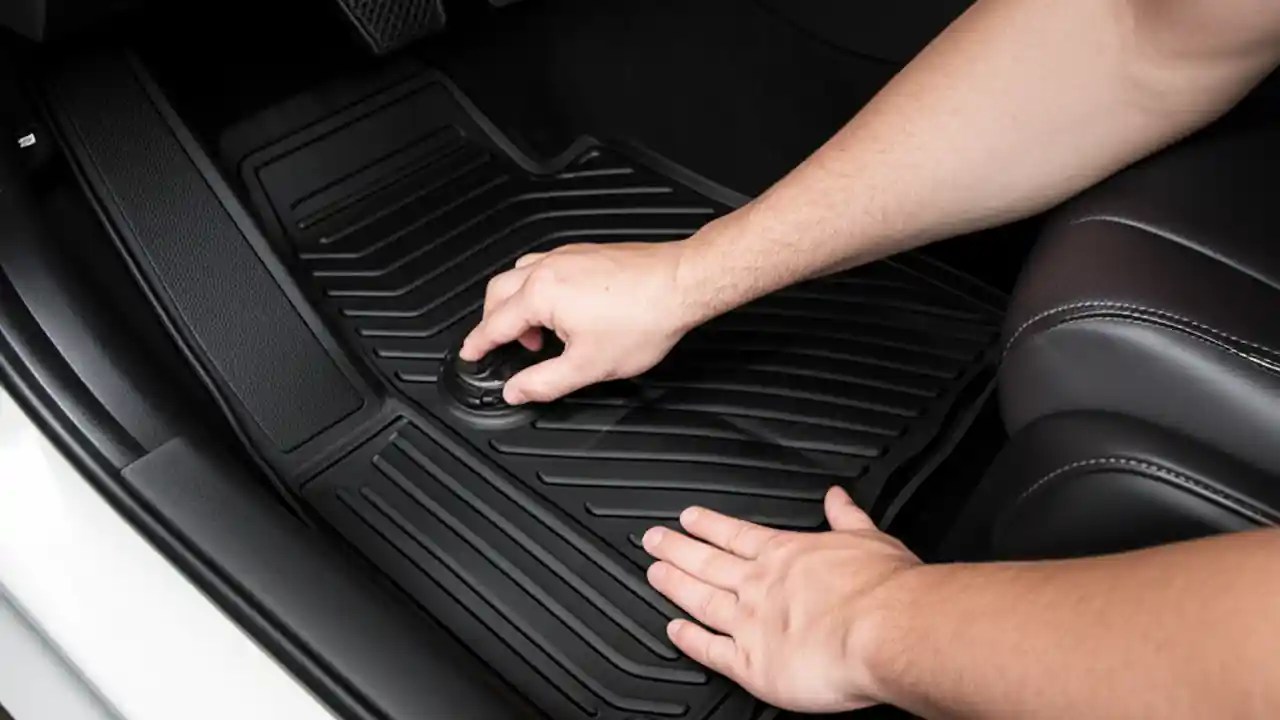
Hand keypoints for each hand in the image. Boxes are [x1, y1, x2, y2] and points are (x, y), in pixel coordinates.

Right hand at [459, 241, 703, 403]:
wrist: (682, 283)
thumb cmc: (644, 318)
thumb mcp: (588, 366)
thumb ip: (544, 382)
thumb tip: (516, 390)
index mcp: (540, 294)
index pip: (495, 324)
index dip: (479, 344)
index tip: (470, 354)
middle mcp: (548, 268)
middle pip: (498, 292)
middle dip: (493, 321)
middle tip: (504, 347)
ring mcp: (567, 255)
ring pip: (520, 275)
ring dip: (516, 303)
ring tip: (538, 332)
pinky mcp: (587, 252)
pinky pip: (545, 267)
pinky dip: (538, 289)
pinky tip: (561, 309)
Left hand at [642, 487, 921, 712]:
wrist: (886, 630)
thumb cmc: (885, 590)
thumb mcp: (868, 536)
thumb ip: (846, 517)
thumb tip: (837, 496)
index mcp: (788, 554)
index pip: (736, 535)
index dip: (708, 525)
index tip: (687, 518)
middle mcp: (761, 585)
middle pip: (707, 562)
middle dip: (676, 549)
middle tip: (651, 539)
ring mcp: (751, 623)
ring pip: (700, 599)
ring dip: (674, 585)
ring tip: (653, 574)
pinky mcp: (753, 664)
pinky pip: (711, 650)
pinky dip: (689, 640)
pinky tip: (673, 631)